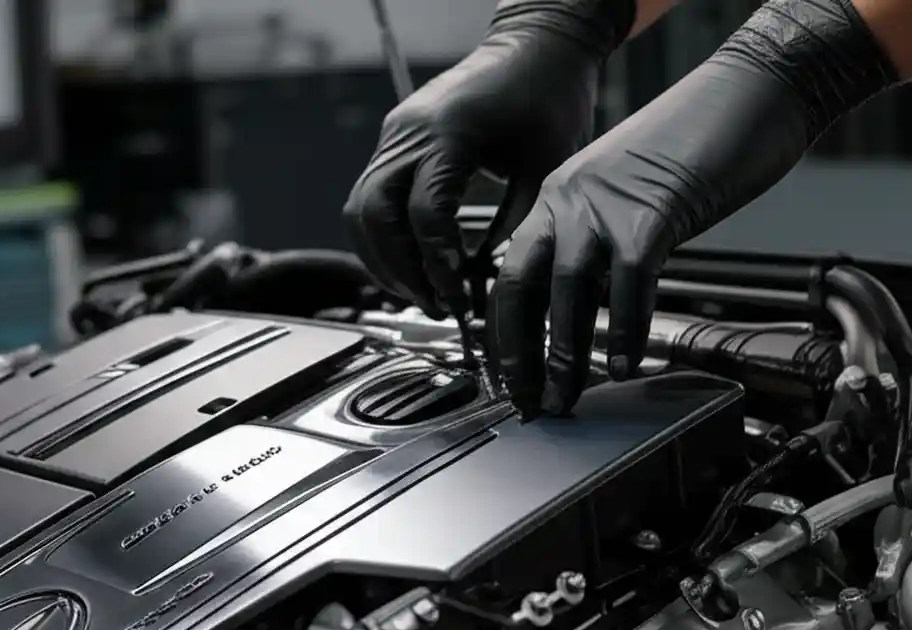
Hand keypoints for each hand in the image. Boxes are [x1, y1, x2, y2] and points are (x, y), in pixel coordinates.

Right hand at [343, 0, 634, 319]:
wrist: (535, 44)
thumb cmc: (550, 96)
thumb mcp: (549, 164)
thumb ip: (515, 221)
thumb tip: (486, 276)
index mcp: (449, 132)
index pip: (425, 212)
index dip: (438, 262)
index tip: (459, 296)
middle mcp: (408, 132)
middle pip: (374, 214)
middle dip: (401, 269)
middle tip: (436, 304)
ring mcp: (394, 135)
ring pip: (360, 211)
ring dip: (386, 259)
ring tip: (421, 293)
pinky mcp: (394, 142)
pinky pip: (369, 198)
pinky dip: (384, 238)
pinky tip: (413, 264)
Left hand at [490, 0, 896, 416]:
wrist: (748, 93)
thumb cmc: (692, 145)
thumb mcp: (622, 195)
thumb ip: (596, 240)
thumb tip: (585, 301)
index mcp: (557, 197)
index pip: (509, 272)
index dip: (503, 331)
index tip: (507, 374)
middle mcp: (569, 199)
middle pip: (521, 285)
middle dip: (517, 352)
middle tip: (525, 400)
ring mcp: (608, 205)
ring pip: (567, 290)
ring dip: (563, 354)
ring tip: (565, 397)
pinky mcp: (654, 212)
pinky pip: (630, 282)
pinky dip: (626, 328)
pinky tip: (627, 363)